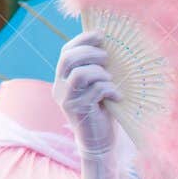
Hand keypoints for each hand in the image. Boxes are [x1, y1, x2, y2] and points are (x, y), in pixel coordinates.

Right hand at [54, 32, 118, 159]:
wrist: (99, 142)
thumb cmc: (101, 112)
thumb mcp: (95, 87)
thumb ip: (94, 70)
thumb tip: (107, 46)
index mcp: (62, 78)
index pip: (66, 52)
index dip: (82, 40)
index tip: (100, 35)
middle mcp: (60, 87)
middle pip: (68, 59)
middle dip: (90, 53)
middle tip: (107, 57)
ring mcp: (67, 99)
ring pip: (80, 73)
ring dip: (99, 72)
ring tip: (111, 80)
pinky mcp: (78, 110)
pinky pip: (95, 90)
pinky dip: (109, 89)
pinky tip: (117, 96)